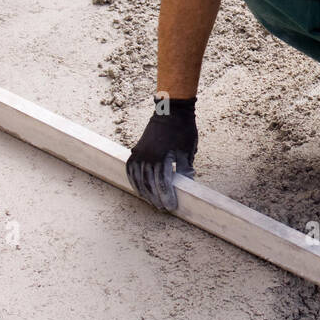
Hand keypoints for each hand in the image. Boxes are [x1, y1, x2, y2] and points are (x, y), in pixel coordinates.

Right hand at [126, 96, 197, 210]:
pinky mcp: (136, 150)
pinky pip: (130, 169)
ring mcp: (139, 153)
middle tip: (163, 208)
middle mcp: (147, 157)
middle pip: (149, 184)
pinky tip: (138, 188)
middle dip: (156, 198)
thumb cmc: (182, 130)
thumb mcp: (188, 150)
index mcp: (162, 158)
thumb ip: (185, 168)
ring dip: (144, 192)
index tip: (171, 207)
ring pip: (138, 179)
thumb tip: (186, 184)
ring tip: (152, 201)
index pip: (162, 184)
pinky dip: (133, 180)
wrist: (170, 111)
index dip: (166, 197)